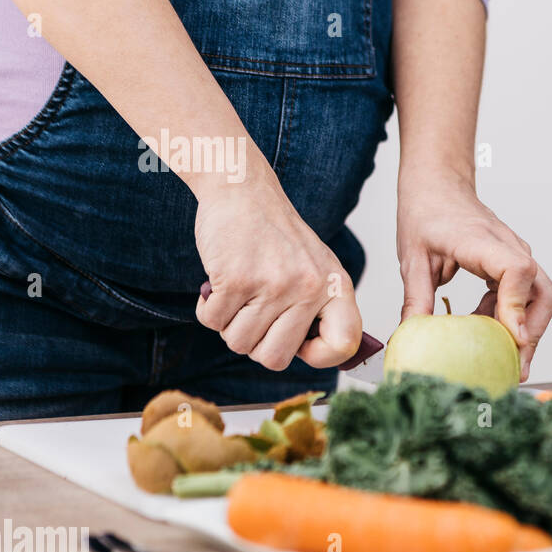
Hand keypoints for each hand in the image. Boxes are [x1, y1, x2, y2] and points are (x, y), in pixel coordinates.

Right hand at [194, 175, 361, 369]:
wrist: (244, 192)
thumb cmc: (278, 238)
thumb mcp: (318, 269)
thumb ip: (321, 311)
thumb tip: (314, 356)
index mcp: (337, 287)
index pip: (344, 345)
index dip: (318, 355)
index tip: (299, 342)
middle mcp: (310, 288)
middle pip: (275, 358)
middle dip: (255, 345)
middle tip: (253, 316)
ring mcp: (274, 284)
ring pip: (239, 343)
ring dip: (229, 325)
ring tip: (237, 295)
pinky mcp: (236, 279)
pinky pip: (212, 322)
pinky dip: (207, 310)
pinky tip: (217, 286)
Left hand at [397, 170, 551, 379]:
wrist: (438, 186)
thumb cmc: (427, 213)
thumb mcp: (413, 260)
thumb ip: (416, 301)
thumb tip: (412, 339)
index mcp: (483, 241)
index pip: (517, 271)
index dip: (518, 307)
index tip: (512, 337)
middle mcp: (510, 248)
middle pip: (544, 293)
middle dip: (534, 333)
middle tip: (515, 366)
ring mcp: (517, 256)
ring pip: (542, 298)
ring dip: (527, 330)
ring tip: (503, 357)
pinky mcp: (514, 265)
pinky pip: (527, 296)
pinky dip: (513, 318)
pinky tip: (487, 330)